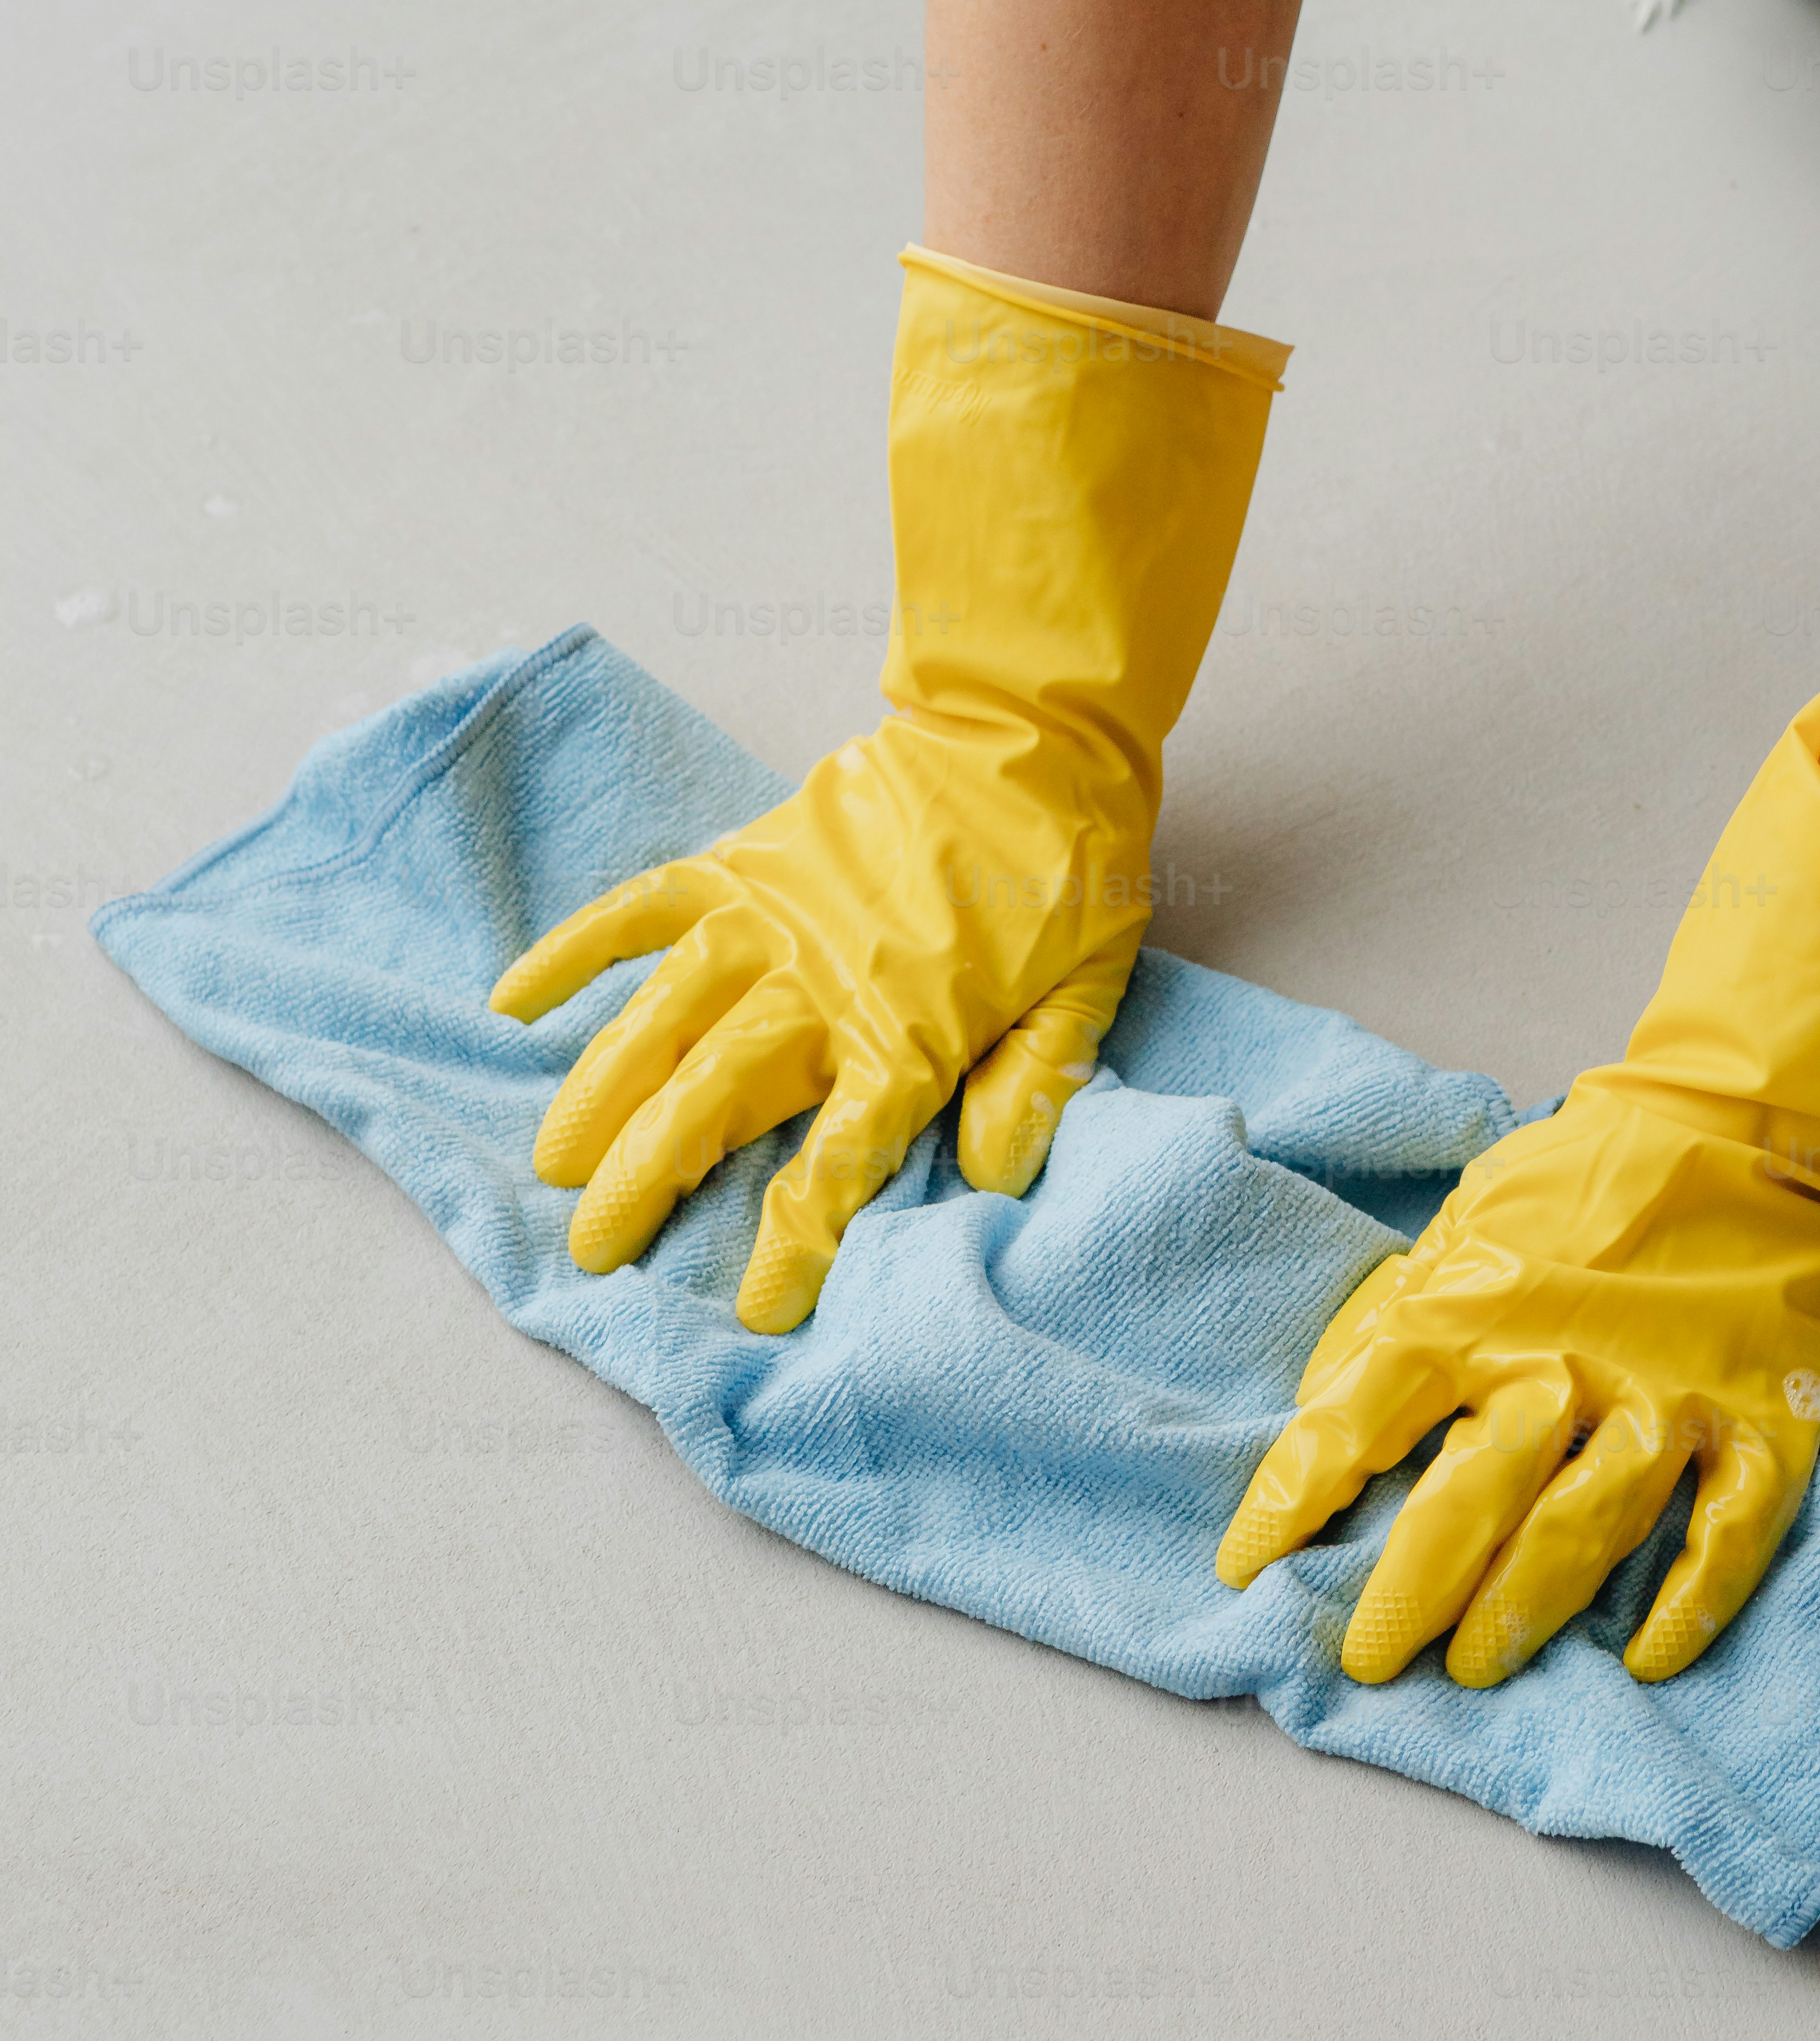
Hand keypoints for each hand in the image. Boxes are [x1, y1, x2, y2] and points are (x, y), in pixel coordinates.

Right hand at [490, 722, 1149, 1334]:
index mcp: (911, 1032)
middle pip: (716, 1100)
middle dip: (648, 1181)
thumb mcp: (1086, 984)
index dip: (793, 1242)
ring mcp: (769, 919)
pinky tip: (513, 1003)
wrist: (1026, 732)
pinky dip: (574, 952)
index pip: (838, 1162)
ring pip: (661, 1020)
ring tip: (553, 1165)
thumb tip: (993, 1178)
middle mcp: (821, 986)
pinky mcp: (740, 862)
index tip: (755, 1308)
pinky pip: (639, 910)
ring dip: (601, 1094)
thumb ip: (1035, 1081)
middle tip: (594, 1248)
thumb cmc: (1065, 867)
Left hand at [1219, 671, 1819, 1681]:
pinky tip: (1644, 1660)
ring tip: (1477, 1667)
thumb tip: (1319, 1412)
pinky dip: (1691, 1603)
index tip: (1243, 1572)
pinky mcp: (1761, 1421)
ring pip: (1589, 1522)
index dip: (1291, 1500)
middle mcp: (1562, 1359)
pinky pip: (1729, 1531)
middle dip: (1412, 1589)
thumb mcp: (1455, 1229)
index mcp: (1470, 1308)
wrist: (1736, 1129)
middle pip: (1472, 1494)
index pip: (1358, 1416)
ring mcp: (1668, 1395)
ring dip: (1527, 1607)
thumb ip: (1387, 1323)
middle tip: (1373, 1660)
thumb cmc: (1575, 1189)